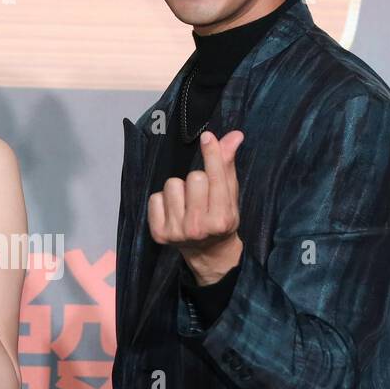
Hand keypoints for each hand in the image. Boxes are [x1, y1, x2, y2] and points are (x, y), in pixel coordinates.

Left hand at [148, 129, 243, 278]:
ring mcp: (177, 232)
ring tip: (186, 203)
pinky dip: (163, 201)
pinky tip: (173, 211)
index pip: (215, 178)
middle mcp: (198, 227)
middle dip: (197, 179)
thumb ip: (228, 165)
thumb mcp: (230, 196)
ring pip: (172, 185)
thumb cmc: (220, 219)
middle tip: (201, 194)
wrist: (207, 252)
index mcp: (221, 219)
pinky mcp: (159, 234)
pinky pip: (155, 198)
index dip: (212, 154)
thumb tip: (234, 135)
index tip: (208, 137)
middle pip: (193, 178)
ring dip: (179, 190)